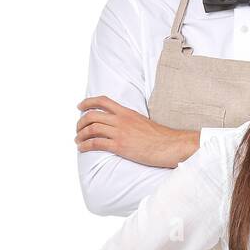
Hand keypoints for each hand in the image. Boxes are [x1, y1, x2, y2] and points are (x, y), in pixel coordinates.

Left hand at [76, 95, 199, 166]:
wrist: (170, 145)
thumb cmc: (160, 137)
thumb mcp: (143, 121)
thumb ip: (129, 120)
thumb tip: (119, 124)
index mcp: (127, 113)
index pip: (103, 101)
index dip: (88, 102)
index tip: (80, 106)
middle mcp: (122, 120)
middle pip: (92, 115)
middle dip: (80, 122)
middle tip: (78, 129)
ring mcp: (120, 133)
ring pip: (91, 129)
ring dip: (80, 135)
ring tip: (78, 140)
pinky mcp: (120, 146)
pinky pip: (96, 143)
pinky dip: (85, 145)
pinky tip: (82, 148)